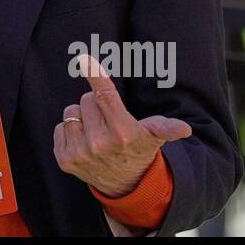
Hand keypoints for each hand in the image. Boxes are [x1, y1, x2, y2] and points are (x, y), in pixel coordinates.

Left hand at [54, 54, 191, 197]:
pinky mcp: (65, 160)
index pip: (105, 96)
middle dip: (96, 105)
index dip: (95, 74)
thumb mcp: (154, 138)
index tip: (83, 58)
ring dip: (82, 118)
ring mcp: (80, 153)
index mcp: (123, 132)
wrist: (126, 186)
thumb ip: (166, 127)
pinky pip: (59, 127)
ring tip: (96, 132)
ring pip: (71, 112)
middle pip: (86, 99)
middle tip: (108, 121)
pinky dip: (70, 131)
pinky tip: (84, 142)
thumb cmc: (139, 151)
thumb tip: (185, 129)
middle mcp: (99, 144)